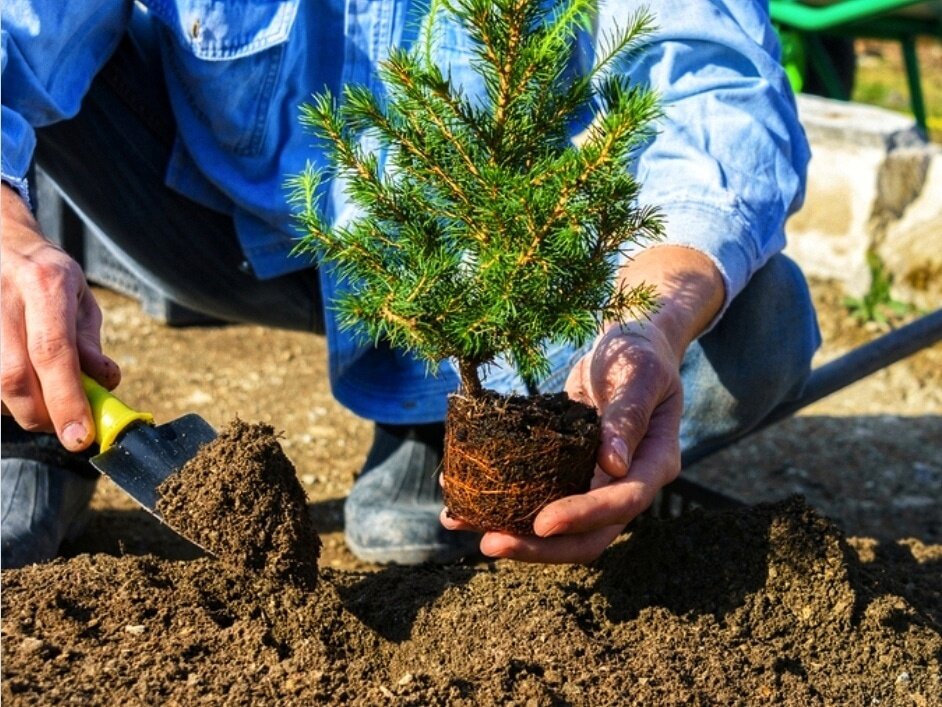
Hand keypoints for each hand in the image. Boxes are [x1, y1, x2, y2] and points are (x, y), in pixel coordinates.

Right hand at [1, 182, 118, 449]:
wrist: (1, 241)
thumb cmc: (48, 277)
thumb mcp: (80, 300)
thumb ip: (89, 344)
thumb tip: (104, 386)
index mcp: (46, 284)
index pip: (54, 352)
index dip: (67, 401)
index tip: (81, 437)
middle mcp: (6, 297)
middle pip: (14, 378)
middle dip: (43, 416)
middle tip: (66, 429)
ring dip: (23, 408)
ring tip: (46, 400)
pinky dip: (6, 398)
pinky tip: (23, 389)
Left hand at [441, 322, 682, 562]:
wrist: (625, 345)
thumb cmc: (638, 354)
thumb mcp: (639, 375)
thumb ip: (628, 416)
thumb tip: (614, 466)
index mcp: (654, 463)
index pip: (623, 503)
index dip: (584, 517)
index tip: (543, 523)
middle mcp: (625, 484)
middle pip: (588, 536)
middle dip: (539, 547)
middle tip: (490, 543)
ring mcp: (594, 484)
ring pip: (558, 528)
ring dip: (512, 532)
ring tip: (459, 523)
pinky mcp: (566, 473)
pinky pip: (536, 496)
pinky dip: (500, 502)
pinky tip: (459, 501)